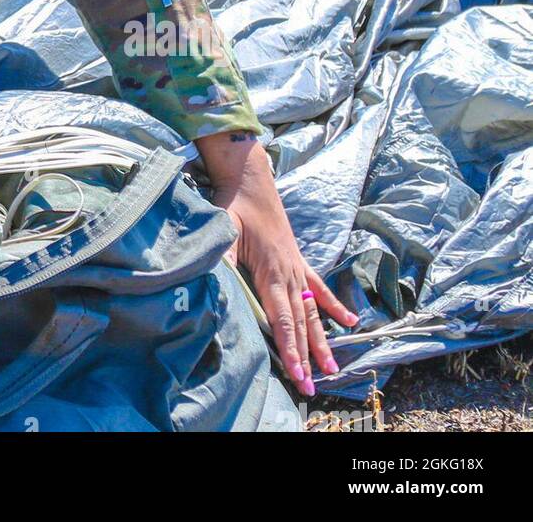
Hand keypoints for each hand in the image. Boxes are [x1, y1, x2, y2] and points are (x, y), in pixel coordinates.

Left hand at [199, 132, 358, 396]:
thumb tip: (219, 286)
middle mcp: (289, 274)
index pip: (282, 320)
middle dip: (306, 357)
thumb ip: (224, 261)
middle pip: (300, 323)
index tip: (297, 376)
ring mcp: (297, 268)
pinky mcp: (299, 260)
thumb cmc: (233, 207)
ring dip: (321, 341)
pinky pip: (320, 287)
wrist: (250, 181)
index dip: (289, 349)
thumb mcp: (223, 232)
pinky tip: (350, 322)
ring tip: (332, 368)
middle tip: (313, 388)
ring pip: (313, 311)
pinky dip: (334, 306)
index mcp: (271, 272)